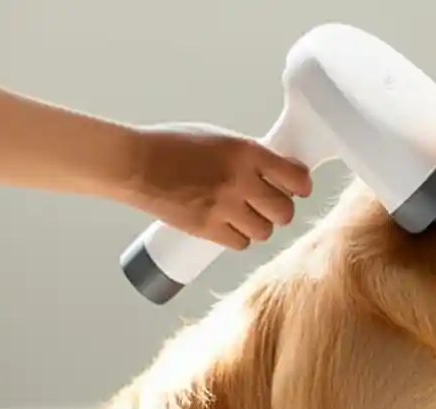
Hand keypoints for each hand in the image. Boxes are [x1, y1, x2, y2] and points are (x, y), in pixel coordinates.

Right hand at [123, 123, 312, 249]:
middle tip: (270, 206)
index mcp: (246, 152)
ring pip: (265, 231)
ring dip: (260, 226)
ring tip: (246, 217)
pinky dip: (240, 239)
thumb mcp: (219, 138)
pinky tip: (231, 228)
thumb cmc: (173, 145)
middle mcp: (240, 180)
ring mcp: (223, 207)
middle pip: (285, 211)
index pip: (295, 177)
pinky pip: (241, 244)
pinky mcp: (207, 229)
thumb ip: (248, 155)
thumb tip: (277, 171)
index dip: (300, 186)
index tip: (298, 188)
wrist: (135, 164)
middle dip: (281, 210)